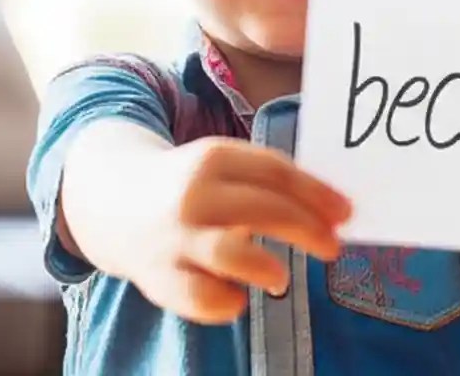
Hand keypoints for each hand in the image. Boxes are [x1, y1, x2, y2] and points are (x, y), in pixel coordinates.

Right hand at [126, 137, 351, 324]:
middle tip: (332, 246)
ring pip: (230, 254)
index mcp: (214, 158)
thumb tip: (332, 212)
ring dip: (266, 267)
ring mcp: (176, 238)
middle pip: (263, 209)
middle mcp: (194, 195)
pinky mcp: (160, 277)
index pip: (276, 172)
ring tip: (280, 276)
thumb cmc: (191, 187)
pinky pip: (202, 297)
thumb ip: (268, 184)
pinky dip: (227, 302)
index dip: (317, 194)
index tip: (346, 213)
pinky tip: (238, 297)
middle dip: (307, 229)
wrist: (113, 202)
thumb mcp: (223, 168)